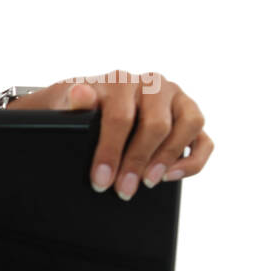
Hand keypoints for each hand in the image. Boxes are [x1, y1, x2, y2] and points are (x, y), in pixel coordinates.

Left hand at [4, 70, 213, 199]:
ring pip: (189, 125)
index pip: (120, 118)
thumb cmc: (80, 108)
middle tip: (123, 190)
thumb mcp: (67, 105)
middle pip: (155, 125)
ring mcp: (177, 99)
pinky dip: (193, 160)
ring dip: (168, 158)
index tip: (100, 180)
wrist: (90, 102)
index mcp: (123, 81)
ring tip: (148, 183)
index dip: (110, 152)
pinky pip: (204, 139)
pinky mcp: (190, 116)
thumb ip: (75, 102)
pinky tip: (171, 176)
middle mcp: (154, 85)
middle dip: (137, 162)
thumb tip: (81, 94)